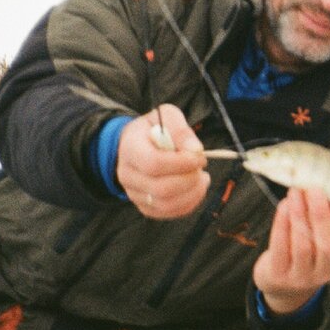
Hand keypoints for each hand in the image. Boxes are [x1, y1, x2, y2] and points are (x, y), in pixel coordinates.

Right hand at [117, 103, 208, 218]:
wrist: (135, 144)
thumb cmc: (154, 129)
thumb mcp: (167, 116)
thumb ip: (181, 130)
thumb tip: (196, 150)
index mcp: (130, 148)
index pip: (154, 163)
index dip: (181, 163)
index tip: (200, 157)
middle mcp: (127, 175)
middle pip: (161, 188)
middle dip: (189, 179)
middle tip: (201, 167)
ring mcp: (134, 194)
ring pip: (166, 204)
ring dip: (192, 193)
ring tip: (202, 177)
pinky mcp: (145, 206)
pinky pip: (168, 213)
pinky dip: (189, 203)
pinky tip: (196, 189)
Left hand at [253, 188, 329, 314]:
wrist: (283, 284)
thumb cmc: (309, 249)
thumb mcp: (324, 236)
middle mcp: (325, 272)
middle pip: (328, 246)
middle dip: (321, 215)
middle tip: (314, 189)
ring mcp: (301, 277)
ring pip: (302, 246)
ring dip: (299, 215)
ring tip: (296, 192)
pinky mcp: (279, 274)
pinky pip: (280, 247)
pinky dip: (282, 223)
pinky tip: (284, 205)